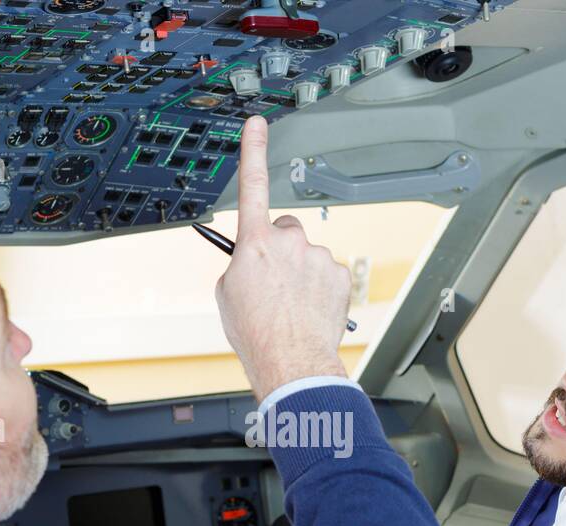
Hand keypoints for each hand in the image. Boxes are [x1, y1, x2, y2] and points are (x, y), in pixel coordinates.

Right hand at [214, 115, 351, 399]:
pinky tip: (310, 309)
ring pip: (307, 256)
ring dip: (300, 274)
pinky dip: (320, 288)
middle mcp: (288, 242)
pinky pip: (326, 273)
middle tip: (273, 283)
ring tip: (291, 306)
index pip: (251, 185)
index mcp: (254, 244)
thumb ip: (239, 264)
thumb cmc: (256, 333)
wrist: (290, 361)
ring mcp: (317, 257)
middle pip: (285, 231)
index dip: (253, 151)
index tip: (257, 125)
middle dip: (280, 249)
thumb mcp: (227, 293)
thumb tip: (250, 258)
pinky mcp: (338, 274)